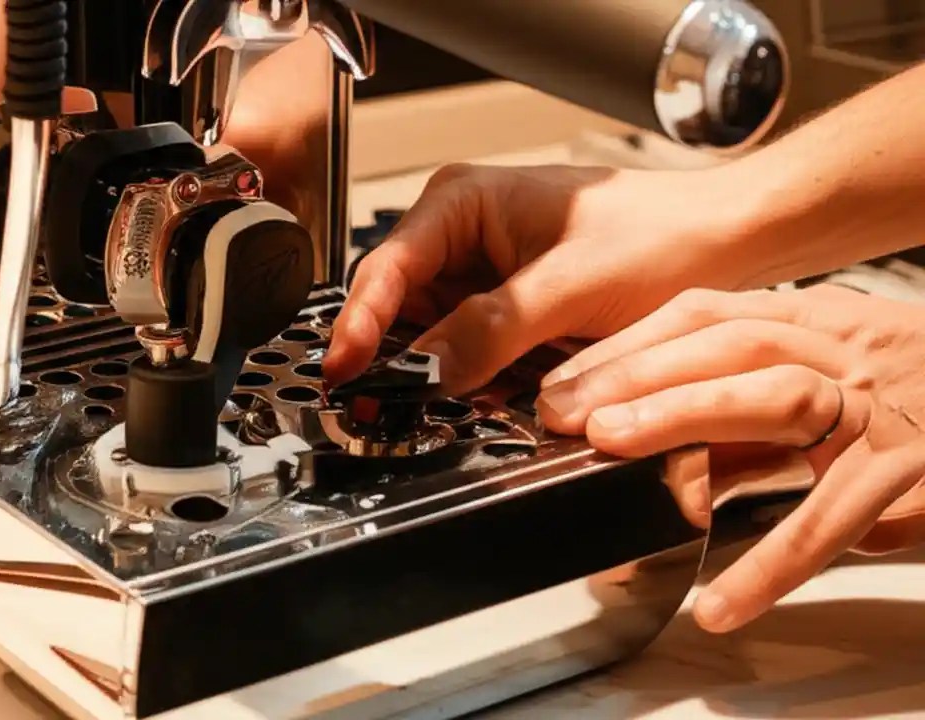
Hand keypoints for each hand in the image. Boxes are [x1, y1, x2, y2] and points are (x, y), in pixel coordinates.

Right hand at [325, 162, 752, 395]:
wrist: (726, 243)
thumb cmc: (662, 235)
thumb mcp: (570, 286)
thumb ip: (492, 329)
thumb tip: (426, 370)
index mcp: (461, 202)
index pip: (388, 268)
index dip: (361, 323)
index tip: (344, 371)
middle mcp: (461, 237)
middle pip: (400, 309)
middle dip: (404, 360)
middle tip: (397, 409)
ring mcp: (482, 276)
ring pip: (433, 339)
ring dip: (447, 376)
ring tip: (474, 399)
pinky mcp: (506, 311)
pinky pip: (470, 354)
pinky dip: (480, 382)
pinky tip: (506, 393)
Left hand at [536, 285, 924, 632]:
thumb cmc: (919, 405)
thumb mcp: (836, 395)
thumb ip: (758, 427)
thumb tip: (667, 474)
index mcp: (822, 321)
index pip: (710, 315)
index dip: (630, 344)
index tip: (564, 381)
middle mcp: (853, 349)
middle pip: (732, 345)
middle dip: (638, 374)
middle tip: (565, 412)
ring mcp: (889, 407)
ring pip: (780, 398)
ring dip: (687, 418)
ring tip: (612, 451)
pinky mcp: (918, 470)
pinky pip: (840, 516)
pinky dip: (775, 558)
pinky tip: (723, 598)